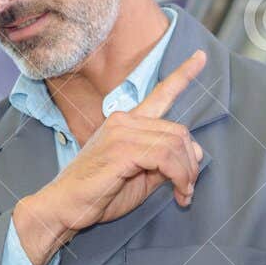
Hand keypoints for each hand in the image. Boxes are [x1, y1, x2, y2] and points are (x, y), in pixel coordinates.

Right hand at [12, 50, 206, 264]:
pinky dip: (179, 176)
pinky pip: (166, 156)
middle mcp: (124, 120)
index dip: (183, 75)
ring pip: (175, 143)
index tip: (201, 56)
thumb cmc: (98, 195)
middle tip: (187, 189)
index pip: (159, 94)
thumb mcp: (141, 178)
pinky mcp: (122, 149)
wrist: (64, 208)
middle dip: (191, 163)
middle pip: (178, 131)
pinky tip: (177, 192)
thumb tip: (197, 153)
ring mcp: (121, 132)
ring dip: (187, 173)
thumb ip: (166, 163)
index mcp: (127, 124)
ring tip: (183, 194)